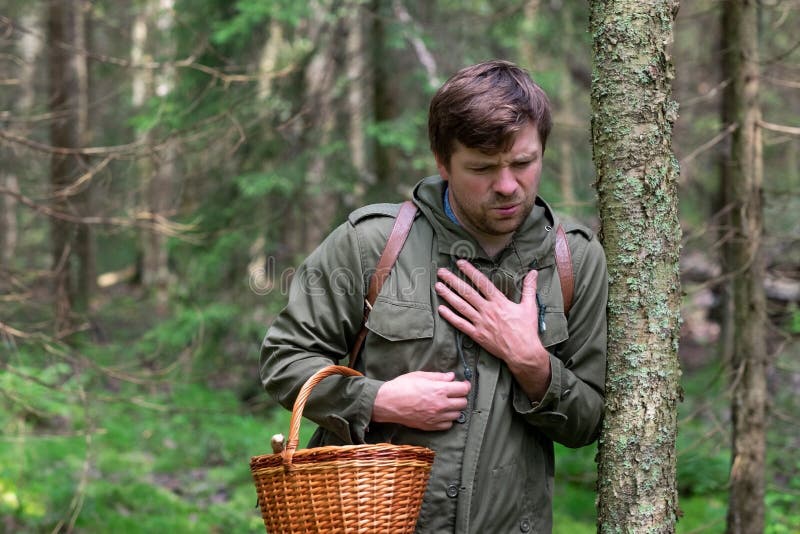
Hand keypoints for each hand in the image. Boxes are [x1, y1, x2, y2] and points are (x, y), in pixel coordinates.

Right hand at [372, 371, 470, 430]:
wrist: (387, 403)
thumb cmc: (402, 386)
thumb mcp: (420, 376)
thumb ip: (438, 377)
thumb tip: (451, 377)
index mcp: (439, 390)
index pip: (463, 389)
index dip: (465, 385)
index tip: (462, 384)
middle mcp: (441, 405)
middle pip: (463, 403)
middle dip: (460, 396)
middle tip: (454, 393)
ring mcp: (436, 417)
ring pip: (457, 415)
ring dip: (455, 408)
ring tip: (447, 403)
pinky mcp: (430, 426)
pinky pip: (448, 425)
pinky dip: (447, 419)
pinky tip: (441, 413)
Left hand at [435, 259, 550, 399]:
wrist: (523, 352)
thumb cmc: (527, 330)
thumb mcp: (530, 306)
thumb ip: (529, 288)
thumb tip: (534, 272)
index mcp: (500, 302)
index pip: (482, 283)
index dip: (470, 271)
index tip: (460, 263)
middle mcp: (488, 310)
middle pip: (467, 292)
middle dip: (453, 281)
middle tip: (441, 272)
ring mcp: (481, 323)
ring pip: (461, 306)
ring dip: (448, 296)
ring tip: (438, 286)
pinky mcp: (477, 335)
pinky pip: (461, 325)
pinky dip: (450, 317)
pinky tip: (441, 309)